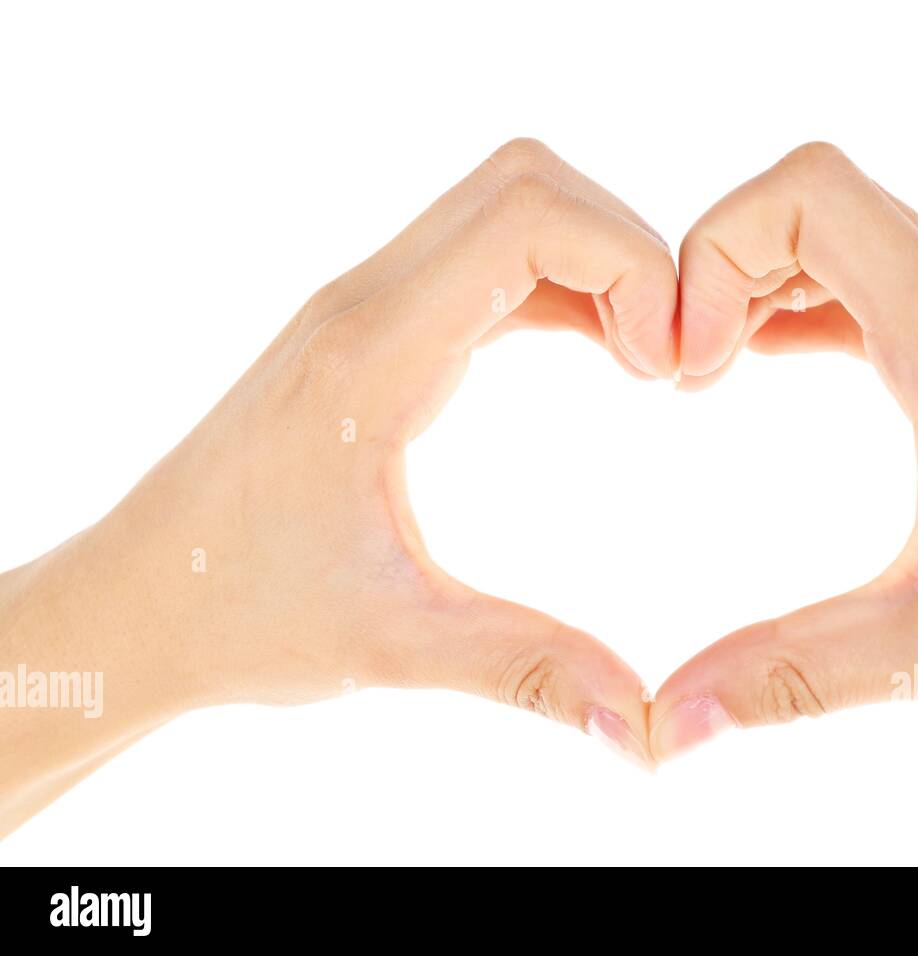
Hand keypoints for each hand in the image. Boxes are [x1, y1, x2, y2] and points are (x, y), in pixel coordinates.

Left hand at [0, 139, 675, 833]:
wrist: (141, 598)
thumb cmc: (242, 612)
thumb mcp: (393, 646)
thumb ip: (528, 671)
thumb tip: (643, 727)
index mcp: (370, 357)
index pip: (524, 218)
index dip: (632, 267)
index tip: (668, 371)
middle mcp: (364, 303)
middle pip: (526, 183)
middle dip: (629, 251)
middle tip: (668, 364)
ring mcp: (366, 306)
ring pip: (508, 207)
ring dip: (597, 263)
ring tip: (646, 364)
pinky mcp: (375, 327)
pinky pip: (488, 259)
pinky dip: (562, 286)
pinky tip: (600, 357)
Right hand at [652, 143, 917, 816]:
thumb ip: (790, 676)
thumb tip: (673, 721)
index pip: (810, 196)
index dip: (715, 252)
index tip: (687, 367)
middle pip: (826, 208)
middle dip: (728, 270)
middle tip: (687, 374)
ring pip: (870, 249)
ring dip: (777, 288)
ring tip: (719, 371)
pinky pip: (904, 299)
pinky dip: (828, 315)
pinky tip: (792, 369)